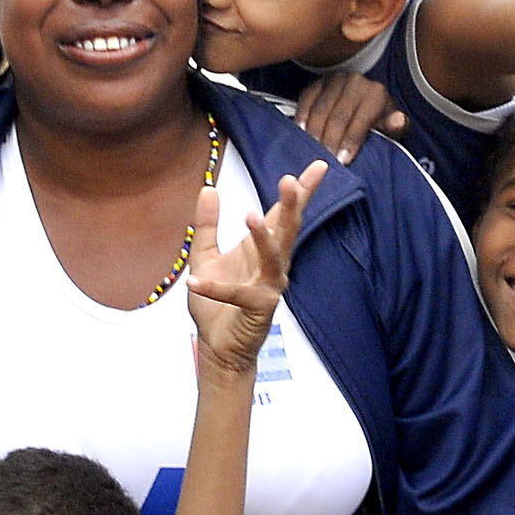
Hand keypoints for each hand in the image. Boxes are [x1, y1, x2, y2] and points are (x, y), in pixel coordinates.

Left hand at [186, 160, 325, 369]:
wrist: (218, 348)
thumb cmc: (217, 305)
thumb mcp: (205, 256)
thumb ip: (208, 224)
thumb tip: (209, 188)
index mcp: (261, 249)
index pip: (283, 215)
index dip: (302, 191)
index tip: (320, 165)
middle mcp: (272, 266)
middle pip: (286, 230)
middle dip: (291, 205)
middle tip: (291, 180)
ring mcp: (269, 287)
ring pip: (272, 258)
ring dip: (263, 237)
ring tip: (251, 215)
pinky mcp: (257, 309)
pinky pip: (235, 294)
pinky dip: (214, 288)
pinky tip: (195, 282)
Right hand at [294, 71, 404, 164]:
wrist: (366, 101)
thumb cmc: (378, 119)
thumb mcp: (391, 125)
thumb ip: (395, 126)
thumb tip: (398, 121)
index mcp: (376, 93)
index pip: (361, 121)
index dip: (350, 143)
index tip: (341, 161)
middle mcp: (356, 82)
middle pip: (338, 116)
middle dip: (330, 141)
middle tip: (323, 161)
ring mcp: (335, 80)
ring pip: (321, 109)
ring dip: (314, 132)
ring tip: (311, 151)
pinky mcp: (318, 82)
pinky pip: (306, 99)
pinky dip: (302, 116)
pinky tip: (300, 132)